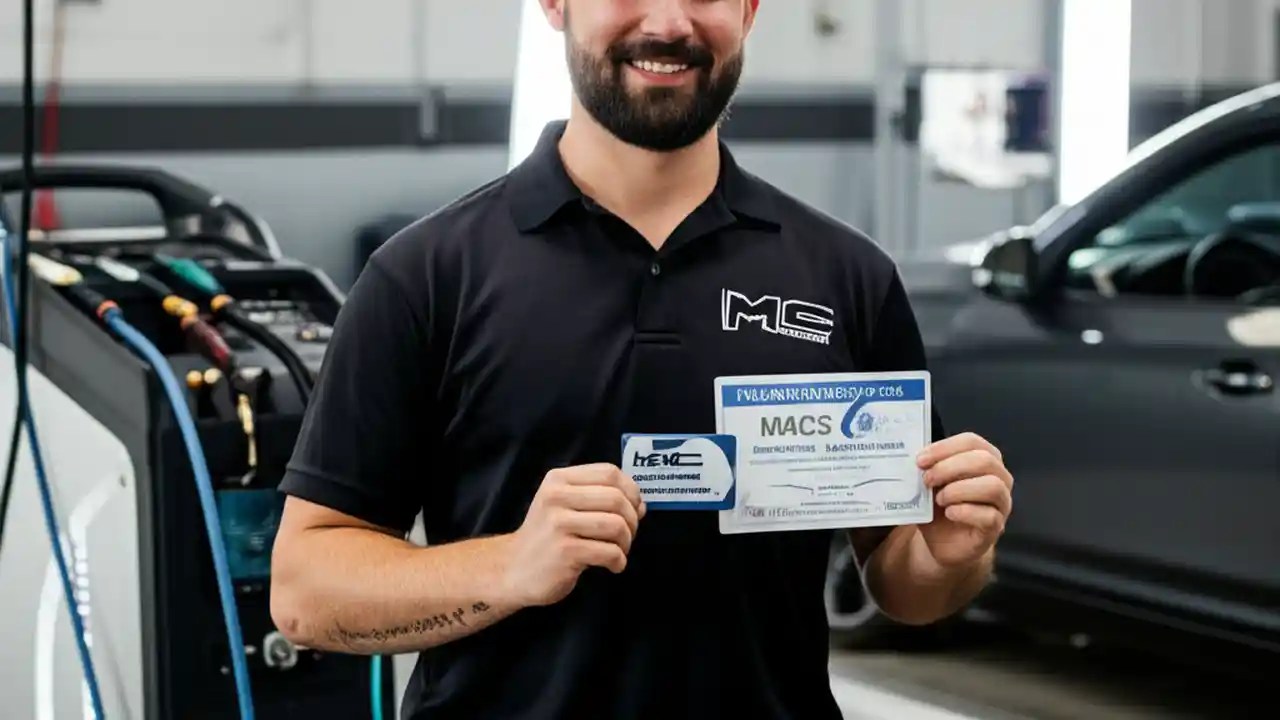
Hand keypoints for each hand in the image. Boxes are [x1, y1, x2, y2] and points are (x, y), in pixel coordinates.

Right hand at [501, 463, 646, 607]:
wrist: (513, 569)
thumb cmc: (546, 537)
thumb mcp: (565, 506)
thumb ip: (600, 499)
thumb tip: (641, 505)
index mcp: (558, 479)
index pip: (609, 472)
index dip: (631, 490)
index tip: (634, 508)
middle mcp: (556, 497)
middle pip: (617, 498)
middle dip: (632, 520)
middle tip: (627, 536)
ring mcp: (558, 524)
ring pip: (616, 525)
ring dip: (627, 542)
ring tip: (619, 551)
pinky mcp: (564, 551)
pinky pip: (609, 552)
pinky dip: (619, 561)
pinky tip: (612, 565)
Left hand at [915, 432, 1012, 568]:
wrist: (943, 542)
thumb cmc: (939, 507)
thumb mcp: (929, 484)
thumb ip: (927, 469)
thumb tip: (917, 458)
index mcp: (984, 458)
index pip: (972, 441)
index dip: (945, 447)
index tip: (921, 460)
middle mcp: (999, 478)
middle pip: (984, 460)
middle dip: (950, 467)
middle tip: (927, 479)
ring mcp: (1001, 503)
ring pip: (992, 486)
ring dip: (959, 490)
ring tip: (939, 499)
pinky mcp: (996, 527)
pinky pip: (989, 516)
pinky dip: (965, 512)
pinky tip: (949, 513)